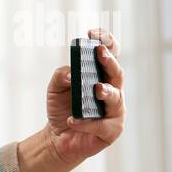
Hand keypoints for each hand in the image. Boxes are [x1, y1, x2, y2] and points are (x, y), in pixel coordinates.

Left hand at [43, 28, 125, 166]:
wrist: (57, 137)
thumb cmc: (61, 108)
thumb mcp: (54, 89)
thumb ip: (60, 76)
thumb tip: (71, 74)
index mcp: (102, 76)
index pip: (110, 53)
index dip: (106, 41)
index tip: (92, 33)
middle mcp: (113, 90)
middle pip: (117, 73)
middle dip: (109, 61)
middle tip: (98, 53)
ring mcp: (115, 111)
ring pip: (115, 98)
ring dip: (106, 92)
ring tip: (95, 89)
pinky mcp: (111, 131)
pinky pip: (102, 125)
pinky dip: (86, 122)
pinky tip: (73, 120)